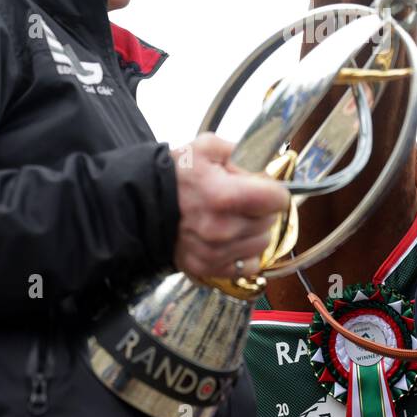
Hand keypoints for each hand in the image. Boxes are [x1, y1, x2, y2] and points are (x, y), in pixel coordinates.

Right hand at [169, 133, 289, 278]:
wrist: (138, 206)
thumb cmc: (174, 176)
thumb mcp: (206, 148)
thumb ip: (242, 152)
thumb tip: (266, 164)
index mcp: (224, 196)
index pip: (278, 198)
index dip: (275, 190)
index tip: (266, 187)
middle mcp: (223, 229)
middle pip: (271, 220)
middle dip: (262, 208)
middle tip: (242, 200)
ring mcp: (215, 252)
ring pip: (262, 244)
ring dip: (254, 231)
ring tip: (234, 219)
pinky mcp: (208, 268)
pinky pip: (247, 265)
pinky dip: (244, 253)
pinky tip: (230, 239)